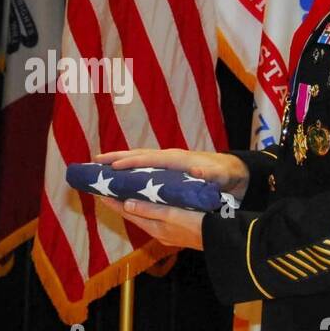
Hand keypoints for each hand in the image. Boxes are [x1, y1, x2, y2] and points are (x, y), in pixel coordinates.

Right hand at [93, 147, 250, 198]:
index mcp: (177, 159)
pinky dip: (130, 166)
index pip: (149, 159)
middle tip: (95, 161)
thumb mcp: (221, 175)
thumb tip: (196, 170)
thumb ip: (209, 174)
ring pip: (139, 159)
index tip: (112, 167)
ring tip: (100, 165)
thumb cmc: (225, 174)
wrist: (234, 171)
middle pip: (138, 155)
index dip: (131, 162)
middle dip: (116, 157)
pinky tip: (120, 175)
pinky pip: (144, 165)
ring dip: (119, 161)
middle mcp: (169, 157)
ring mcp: (167, 161)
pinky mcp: (168, 167)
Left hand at [94, 195, 204, 250]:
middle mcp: (158, 231)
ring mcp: (167, 232)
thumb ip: (150, 210)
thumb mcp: (173, 215)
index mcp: (155, 227)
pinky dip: (146, 207)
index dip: (113, 202)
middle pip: (133, 214)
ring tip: (121, 193)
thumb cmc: (199, 225)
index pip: (128, 212)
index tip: (99, 191)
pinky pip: (154, 216)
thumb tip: (127, 203)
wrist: (221, 240)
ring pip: (143, 215)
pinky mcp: (176, 230)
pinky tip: (147, 201)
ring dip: (132, 204)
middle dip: (119, 202)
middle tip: (106, 189)